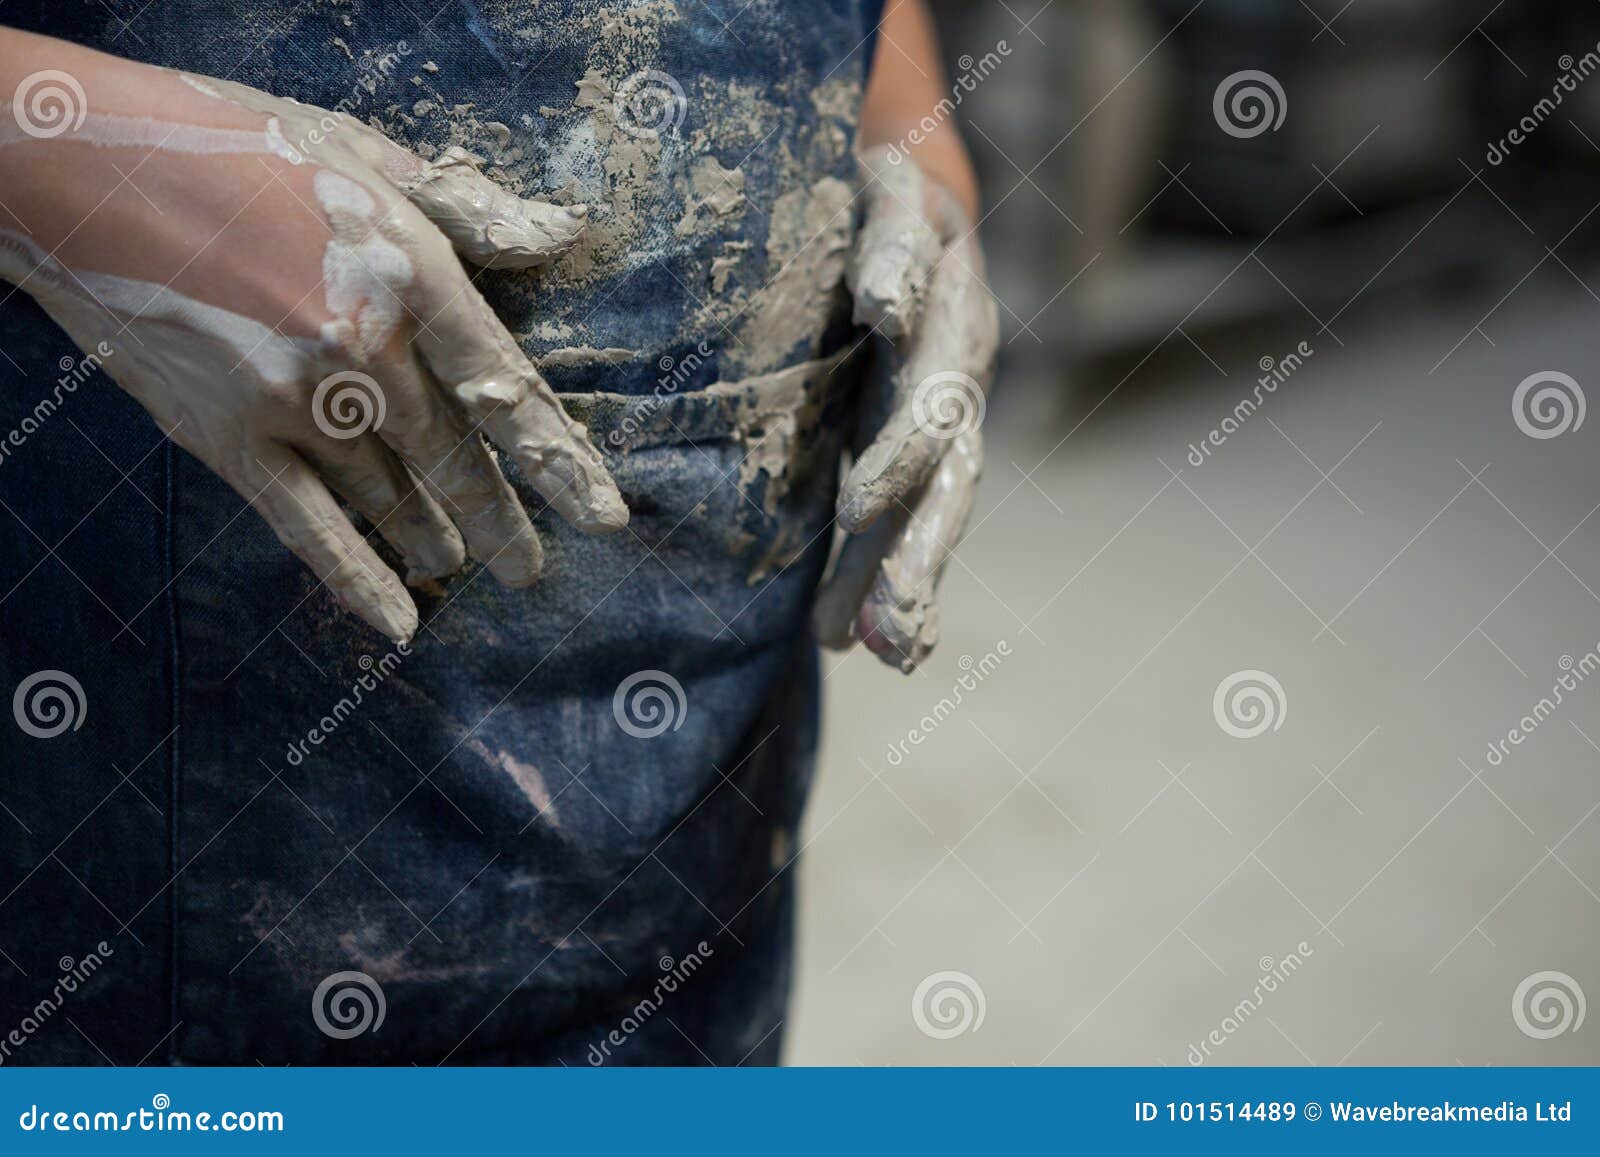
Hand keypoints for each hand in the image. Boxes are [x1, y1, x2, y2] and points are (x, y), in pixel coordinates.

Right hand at [0, 45, 625, 641]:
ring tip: (462, 567)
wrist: (72, 170)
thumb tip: (562, 238)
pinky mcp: (229, 438)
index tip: (603, 514)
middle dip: (502, 520)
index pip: (508, 388)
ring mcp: (297, 403)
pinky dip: (356, 579)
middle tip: (533, 568)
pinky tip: (396, 622)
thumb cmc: (225, 143)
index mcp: (411, 276)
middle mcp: (366, 352)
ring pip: (391, 495)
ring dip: (435, 540)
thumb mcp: (359, 148)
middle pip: (456, 459)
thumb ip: (468, 206)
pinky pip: (308, 527)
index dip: (560, 459)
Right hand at [812, 147, 997, 672]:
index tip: (893, 659)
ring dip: (908, 442)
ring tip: (863, 504)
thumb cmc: (879, 326)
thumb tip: (840, 651)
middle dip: (926, 545)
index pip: (932, 518)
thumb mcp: (862, 427)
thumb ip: (861, 533)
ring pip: (940, 377)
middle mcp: (957, 369)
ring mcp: (946, 292)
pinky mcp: (915, 212)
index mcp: (943, 425)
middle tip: (900, 620)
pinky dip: (898, 279)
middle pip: (952, 468)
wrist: (906, 179)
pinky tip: (879, 310)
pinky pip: (910, 250)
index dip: (912, 584)